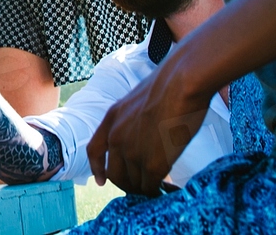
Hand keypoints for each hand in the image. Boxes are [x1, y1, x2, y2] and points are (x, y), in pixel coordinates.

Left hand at [86, 47, 212, 194]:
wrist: (181, 83)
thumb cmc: (169, 85)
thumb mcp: (138, 100)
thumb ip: (134, 119)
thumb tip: (145, 132)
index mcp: (112, 118)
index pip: (94, 150)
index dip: (98, 169)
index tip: (102, 181)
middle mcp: (117, 137)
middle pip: (115, 174)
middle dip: (129, 183)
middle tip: (147, 186)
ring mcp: (133, 152)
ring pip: (134, 184)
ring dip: (146, 189)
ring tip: (162, 188)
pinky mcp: (153, 164)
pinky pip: (151, 187)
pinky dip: (159, 192)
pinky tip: (170, 190)